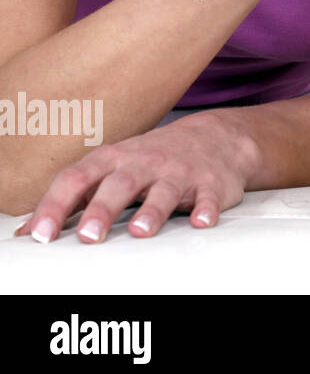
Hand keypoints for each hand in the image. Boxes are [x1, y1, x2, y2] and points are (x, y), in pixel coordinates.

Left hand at [13, 112, 257, 242]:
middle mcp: (145, 163)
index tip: (41, 234)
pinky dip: (206, 209)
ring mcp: (180, 172)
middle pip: (120, 184)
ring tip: (140, 232)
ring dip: (153, 211)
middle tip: (90, 236)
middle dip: (103, 209)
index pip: (78, 178)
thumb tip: (29, 231)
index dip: (57, 205)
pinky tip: (201, 221)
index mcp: (114, 159)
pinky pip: (209, 197)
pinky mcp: (211, 184)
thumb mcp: (111, 169)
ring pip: (165, 191)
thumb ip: (73, 198)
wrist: (216, 137)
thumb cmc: (152, 159)